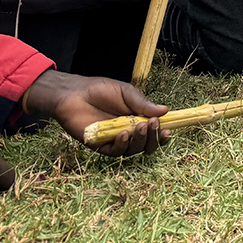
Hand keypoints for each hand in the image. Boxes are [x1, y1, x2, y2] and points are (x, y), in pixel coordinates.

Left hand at [23, 69, 168, 157]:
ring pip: (133, 150)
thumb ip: (143, 104)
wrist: (74, 94)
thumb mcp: (126, 93)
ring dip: (140, 141)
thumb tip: (166, 111)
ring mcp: (115, 140)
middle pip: (146, 144)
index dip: (161, 134)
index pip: (153, 131)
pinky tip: (123, 134)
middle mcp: (128, 132)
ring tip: (139, 127)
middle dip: (153, 137)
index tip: (168, 130)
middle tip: (153, 124)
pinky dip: (122, 145)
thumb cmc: (100, 90)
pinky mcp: (100, 146)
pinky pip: (115, 152)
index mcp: (137, 119)